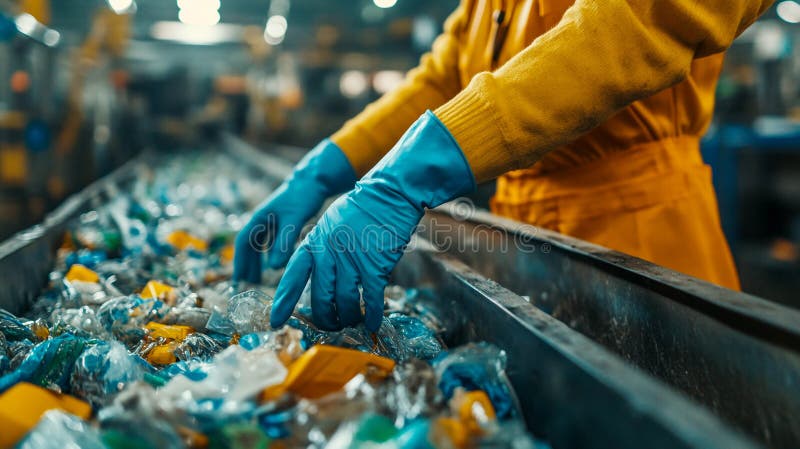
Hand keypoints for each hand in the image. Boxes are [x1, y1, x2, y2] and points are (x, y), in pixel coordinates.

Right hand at [233, 140, 355, 282]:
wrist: (314, 180)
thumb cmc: (302, 197)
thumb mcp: (293, 220)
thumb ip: (283, 242)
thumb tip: (273, 268)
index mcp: (259, 218)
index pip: (243, 243)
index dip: (239, 262)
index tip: (238, 279)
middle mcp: (262, 220)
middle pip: (249, 245)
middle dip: (246, 265)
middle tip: (245, 285)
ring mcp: (272, 221)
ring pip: (259, 245)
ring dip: (257, 261)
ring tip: (257, 279)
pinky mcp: (283, 222)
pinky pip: (271, 241)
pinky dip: (270, 254)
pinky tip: (275, 264)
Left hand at [271, 111, 475, 330]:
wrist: (389, 193)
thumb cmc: (361, 208)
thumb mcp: (330, 223)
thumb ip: (322, 249)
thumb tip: (320, 277)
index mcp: (314, 243)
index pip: (293, 277)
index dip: (284, 301)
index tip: (276, 321)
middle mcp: (329, 254)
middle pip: (320, 297)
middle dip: (325, 318)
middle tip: (329, 326)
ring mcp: (352, 261)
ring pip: (344, 302)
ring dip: (348, 318)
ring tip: (352, 323)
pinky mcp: (375, 266)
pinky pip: (370, 299)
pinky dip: (371, 315)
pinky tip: (372, 324)